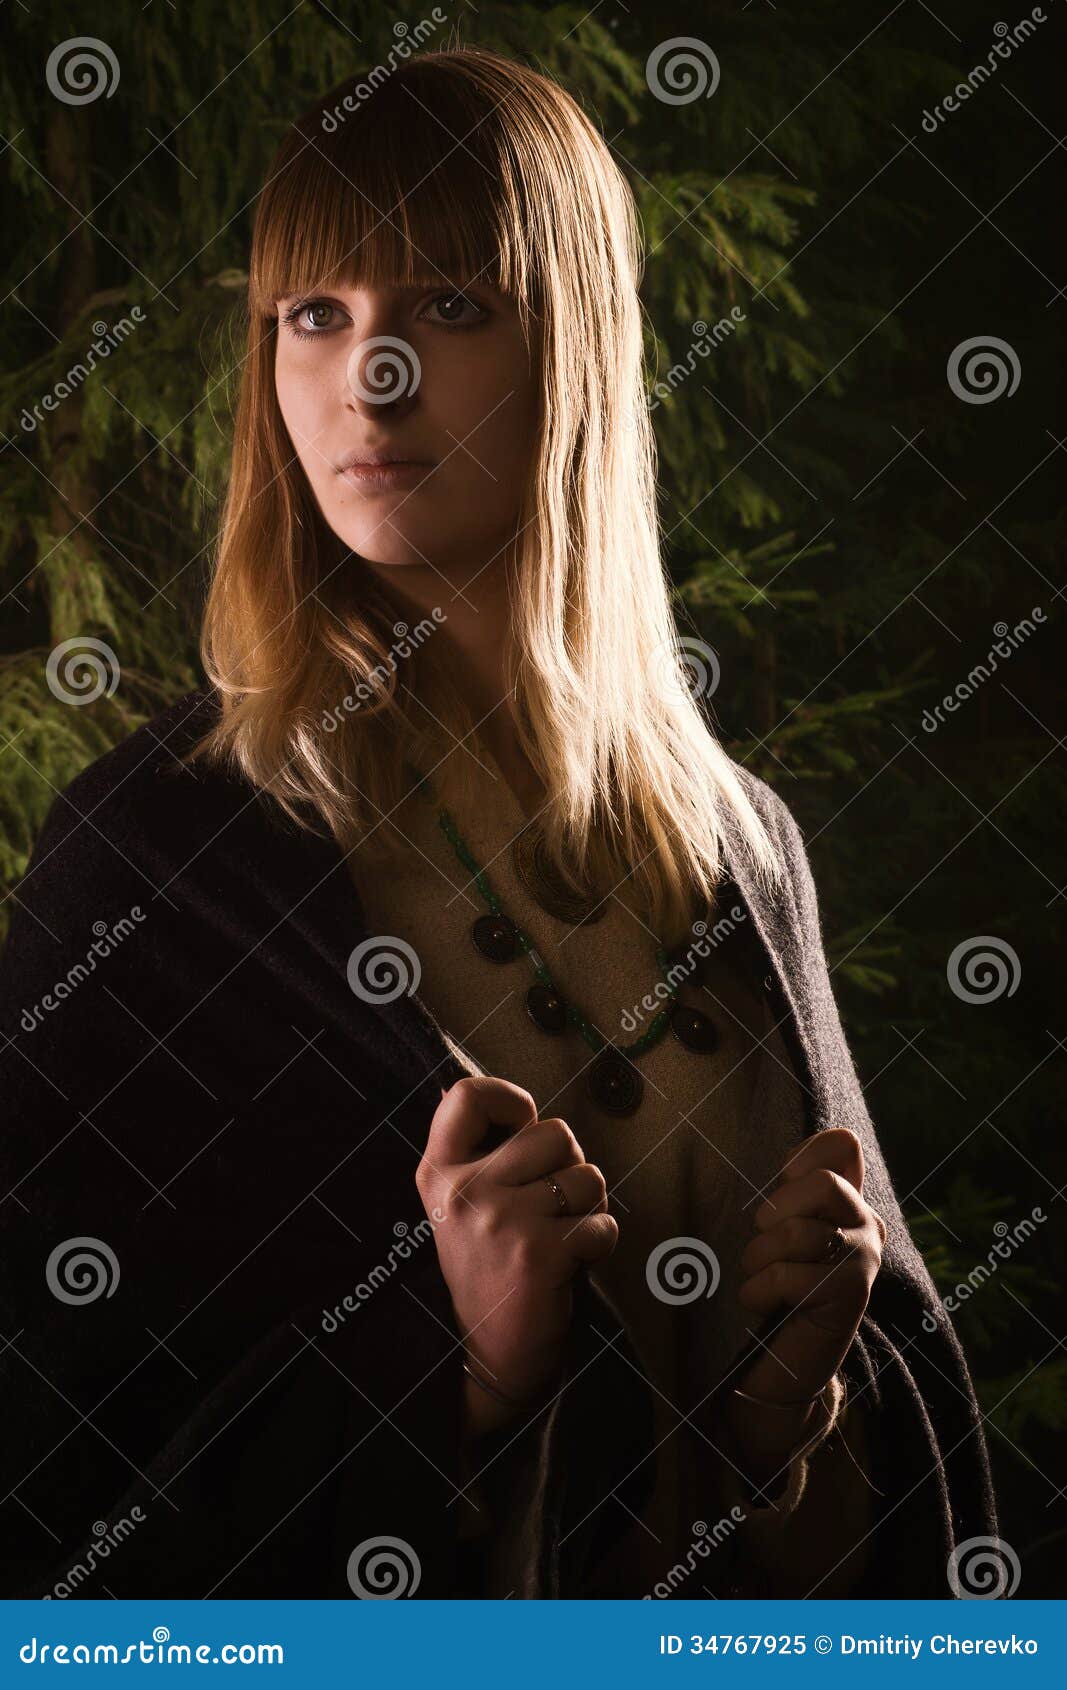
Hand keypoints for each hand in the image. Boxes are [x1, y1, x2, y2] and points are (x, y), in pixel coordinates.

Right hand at [415, 1075, 617, 1437]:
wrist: (489, 1359)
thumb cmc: (489, 1271)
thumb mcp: (462, 1209)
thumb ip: (484, 1157)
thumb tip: (519, 1106)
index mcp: (439, 1174)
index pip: (466, 1095)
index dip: (509, 1098)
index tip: (524, 1125)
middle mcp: (464, 1192)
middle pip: (555, 1132)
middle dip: (571, 1164)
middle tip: (552, 1206)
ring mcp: (501, 1222)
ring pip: (588, 1176)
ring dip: (590, 1206)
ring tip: (560, 1237)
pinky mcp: (540, 1255)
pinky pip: (603, 1223)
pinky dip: (600, 1243)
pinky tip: (571, 1264)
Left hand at [714, 1127, 885, 1488]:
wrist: (783, 1362)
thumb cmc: (775, 1285)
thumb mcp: (781, 1226)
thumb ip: (801, 1184)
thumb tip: (841, 1138)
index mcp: (851, 1200)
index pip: (839, 1146)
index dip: (799, 1164)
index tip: (777, 1206)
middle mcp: (868, 1224)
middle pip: (821, 1184)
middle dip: (774, 1217)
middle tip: (765, 1249)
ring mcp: (864, 1260)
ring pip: (796, 1232)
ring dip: (758, 1261)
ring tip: (762, 1282)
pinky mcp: (850, 1296)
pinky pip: (788, 1275)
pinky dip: (759, 1291)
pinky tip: (764, 1306)